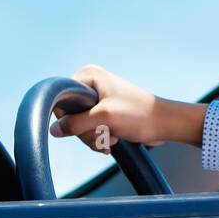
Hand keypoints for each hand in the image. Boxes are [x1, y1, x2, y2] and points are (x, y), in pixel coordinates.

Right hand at [50, 64, 172, 153]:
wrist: (164, 124)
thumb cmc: (140, 115)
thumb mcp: (104, 118)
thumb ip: (76, 123)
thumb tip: (53, 130)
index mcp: (89, 76)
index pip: (61, 99)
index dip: (70, 116)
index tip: (89, 123)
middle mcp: (90, 85)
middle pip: (69, 116)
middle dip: (86, 131)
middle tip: (105, 132)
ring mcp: (96, 100)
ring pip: (78, 127)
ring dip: (94, 138)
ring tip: (113, 137)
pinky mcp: (103, 114)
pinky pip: (89, 131)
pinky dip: (99, 140)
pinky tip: (113, 141)